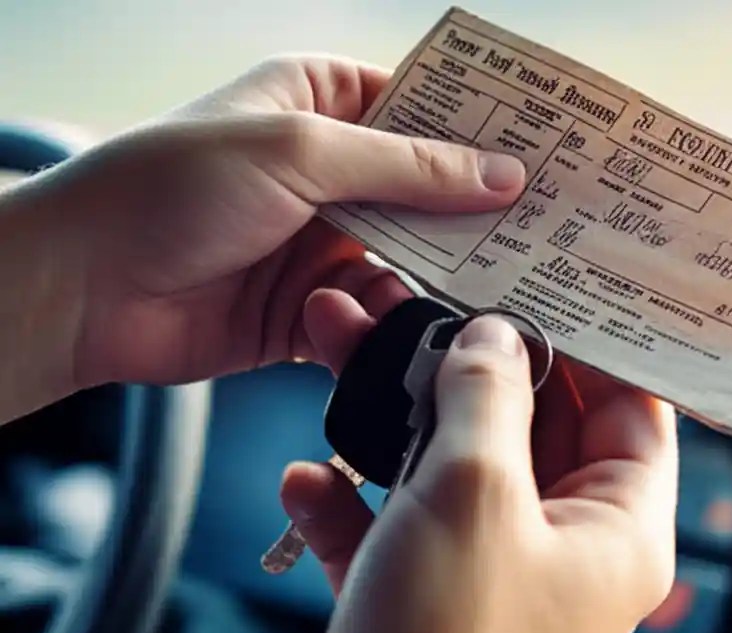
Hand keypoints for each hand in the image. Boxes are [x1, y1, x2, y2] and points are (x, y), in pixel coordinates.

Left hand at [0, 55, 524, 419]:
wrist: (81, 289)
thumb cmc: (168, 189)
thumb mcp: (299, 153)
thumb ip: (407, 167)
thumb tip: (502, 174)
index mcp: (320, 102)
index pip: (424, 105)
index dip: (485, 129)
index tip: (550, 154)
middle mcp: (328, 170)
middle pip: (430, 189)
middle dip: (479, 214)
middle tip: (547, 234)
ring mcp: (321, 241)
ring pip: (413, 258)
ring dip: (441, 277)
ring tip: (492, 295)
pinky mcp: (311, 307)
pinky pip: (378, 314)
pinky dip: (396, 325)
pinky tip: (417, 331)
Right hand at [256, 297, 677, 632]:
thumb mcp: (474, 492)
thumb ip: (486, 397)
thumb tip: (494, 337)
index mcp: (618, 534)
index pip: (632, 412)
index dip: (594, 346)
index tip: (548, 286)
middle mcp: (564, 556)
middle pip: (533, 430)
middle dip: (473, 370)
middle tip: (435, 308)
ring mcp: (490, 579)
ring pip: (453, 470)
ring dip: (397, 423)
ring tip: (350, 355)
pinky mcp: (420, 603)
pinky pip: (393, 527)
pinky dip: (352, 500)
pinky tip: (308, 480)